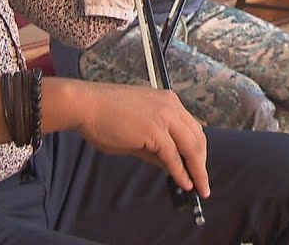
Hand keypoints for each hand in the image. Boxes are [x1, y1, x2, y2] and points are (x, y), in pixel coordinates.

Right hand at [73, 82, 209, 197]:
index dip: (199, 150)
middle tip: (202, 182)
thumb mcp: (139, 130)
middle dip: (201, 163)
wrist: (86, 105)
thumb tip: (170, 165)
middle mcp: (172, 106)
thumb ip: (156, 147)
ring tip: (199, 188)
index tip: (199, 166)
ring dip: (197, 171)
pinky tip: (184, 184)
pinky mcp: (155, 131)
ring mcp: (164, 118)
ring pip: (191, 147)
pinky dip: (180, 172)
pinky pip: (173, 156)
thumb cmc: (105, 115)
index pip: (193, 128)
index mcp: (169, 102)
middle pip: (198, 138)